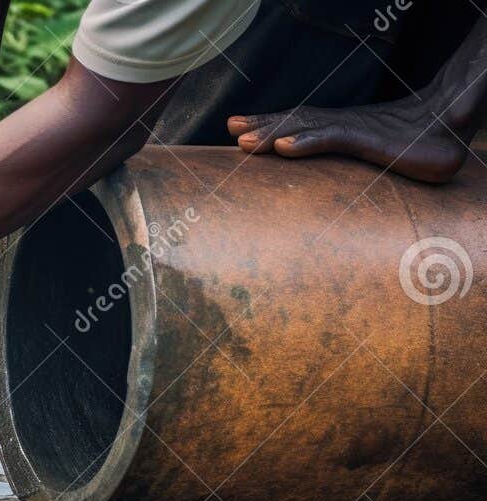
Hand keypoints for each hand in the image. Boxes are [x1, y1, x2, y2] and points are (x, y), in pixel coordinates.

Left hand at [227, 96, 466, 183]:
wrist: (448, 129)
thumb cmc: (413, 148)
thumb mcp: (373, 163)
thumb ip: (348, 178)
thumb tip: (334, 202)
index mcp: (339, 130)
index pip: (298, 124)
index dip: (269, 125)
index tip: (238, 131)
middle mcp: (341, 124)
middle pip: (294, 120)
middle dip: (262, 123)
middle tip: (232, 127)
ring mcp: (353, 128)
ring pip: (306, 126)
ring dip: (273, 131)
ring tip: (244, 140)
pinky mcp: (367, 137)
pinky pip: (332, 135)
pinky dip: (306, 139)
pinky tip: (284, 145)